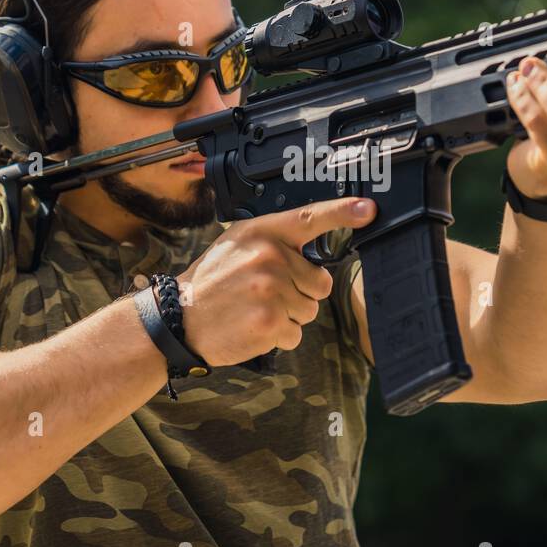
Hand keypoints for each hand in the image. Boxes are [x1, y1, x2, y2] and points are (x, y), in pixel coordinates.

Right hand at [177, 196, 377, 366]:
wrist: (179, 317)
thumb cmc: (214, 280)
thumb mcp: (239, 243)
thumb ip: (276, 240)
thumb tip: (315, 251)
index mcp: (263, 232)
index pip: (311, 217)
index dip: (344, 212)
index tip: (368, 210)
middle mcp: (269, 257)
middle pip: (320, 283)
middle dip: (300, 293)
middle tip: (264, 294)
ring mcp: (271, 290)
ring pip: (310, 310)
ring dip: (288, 316)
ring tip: (254, 309)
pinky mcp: (270, 322)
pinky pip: (296, 333)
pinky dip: (278, 336)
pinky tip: (252, 327)